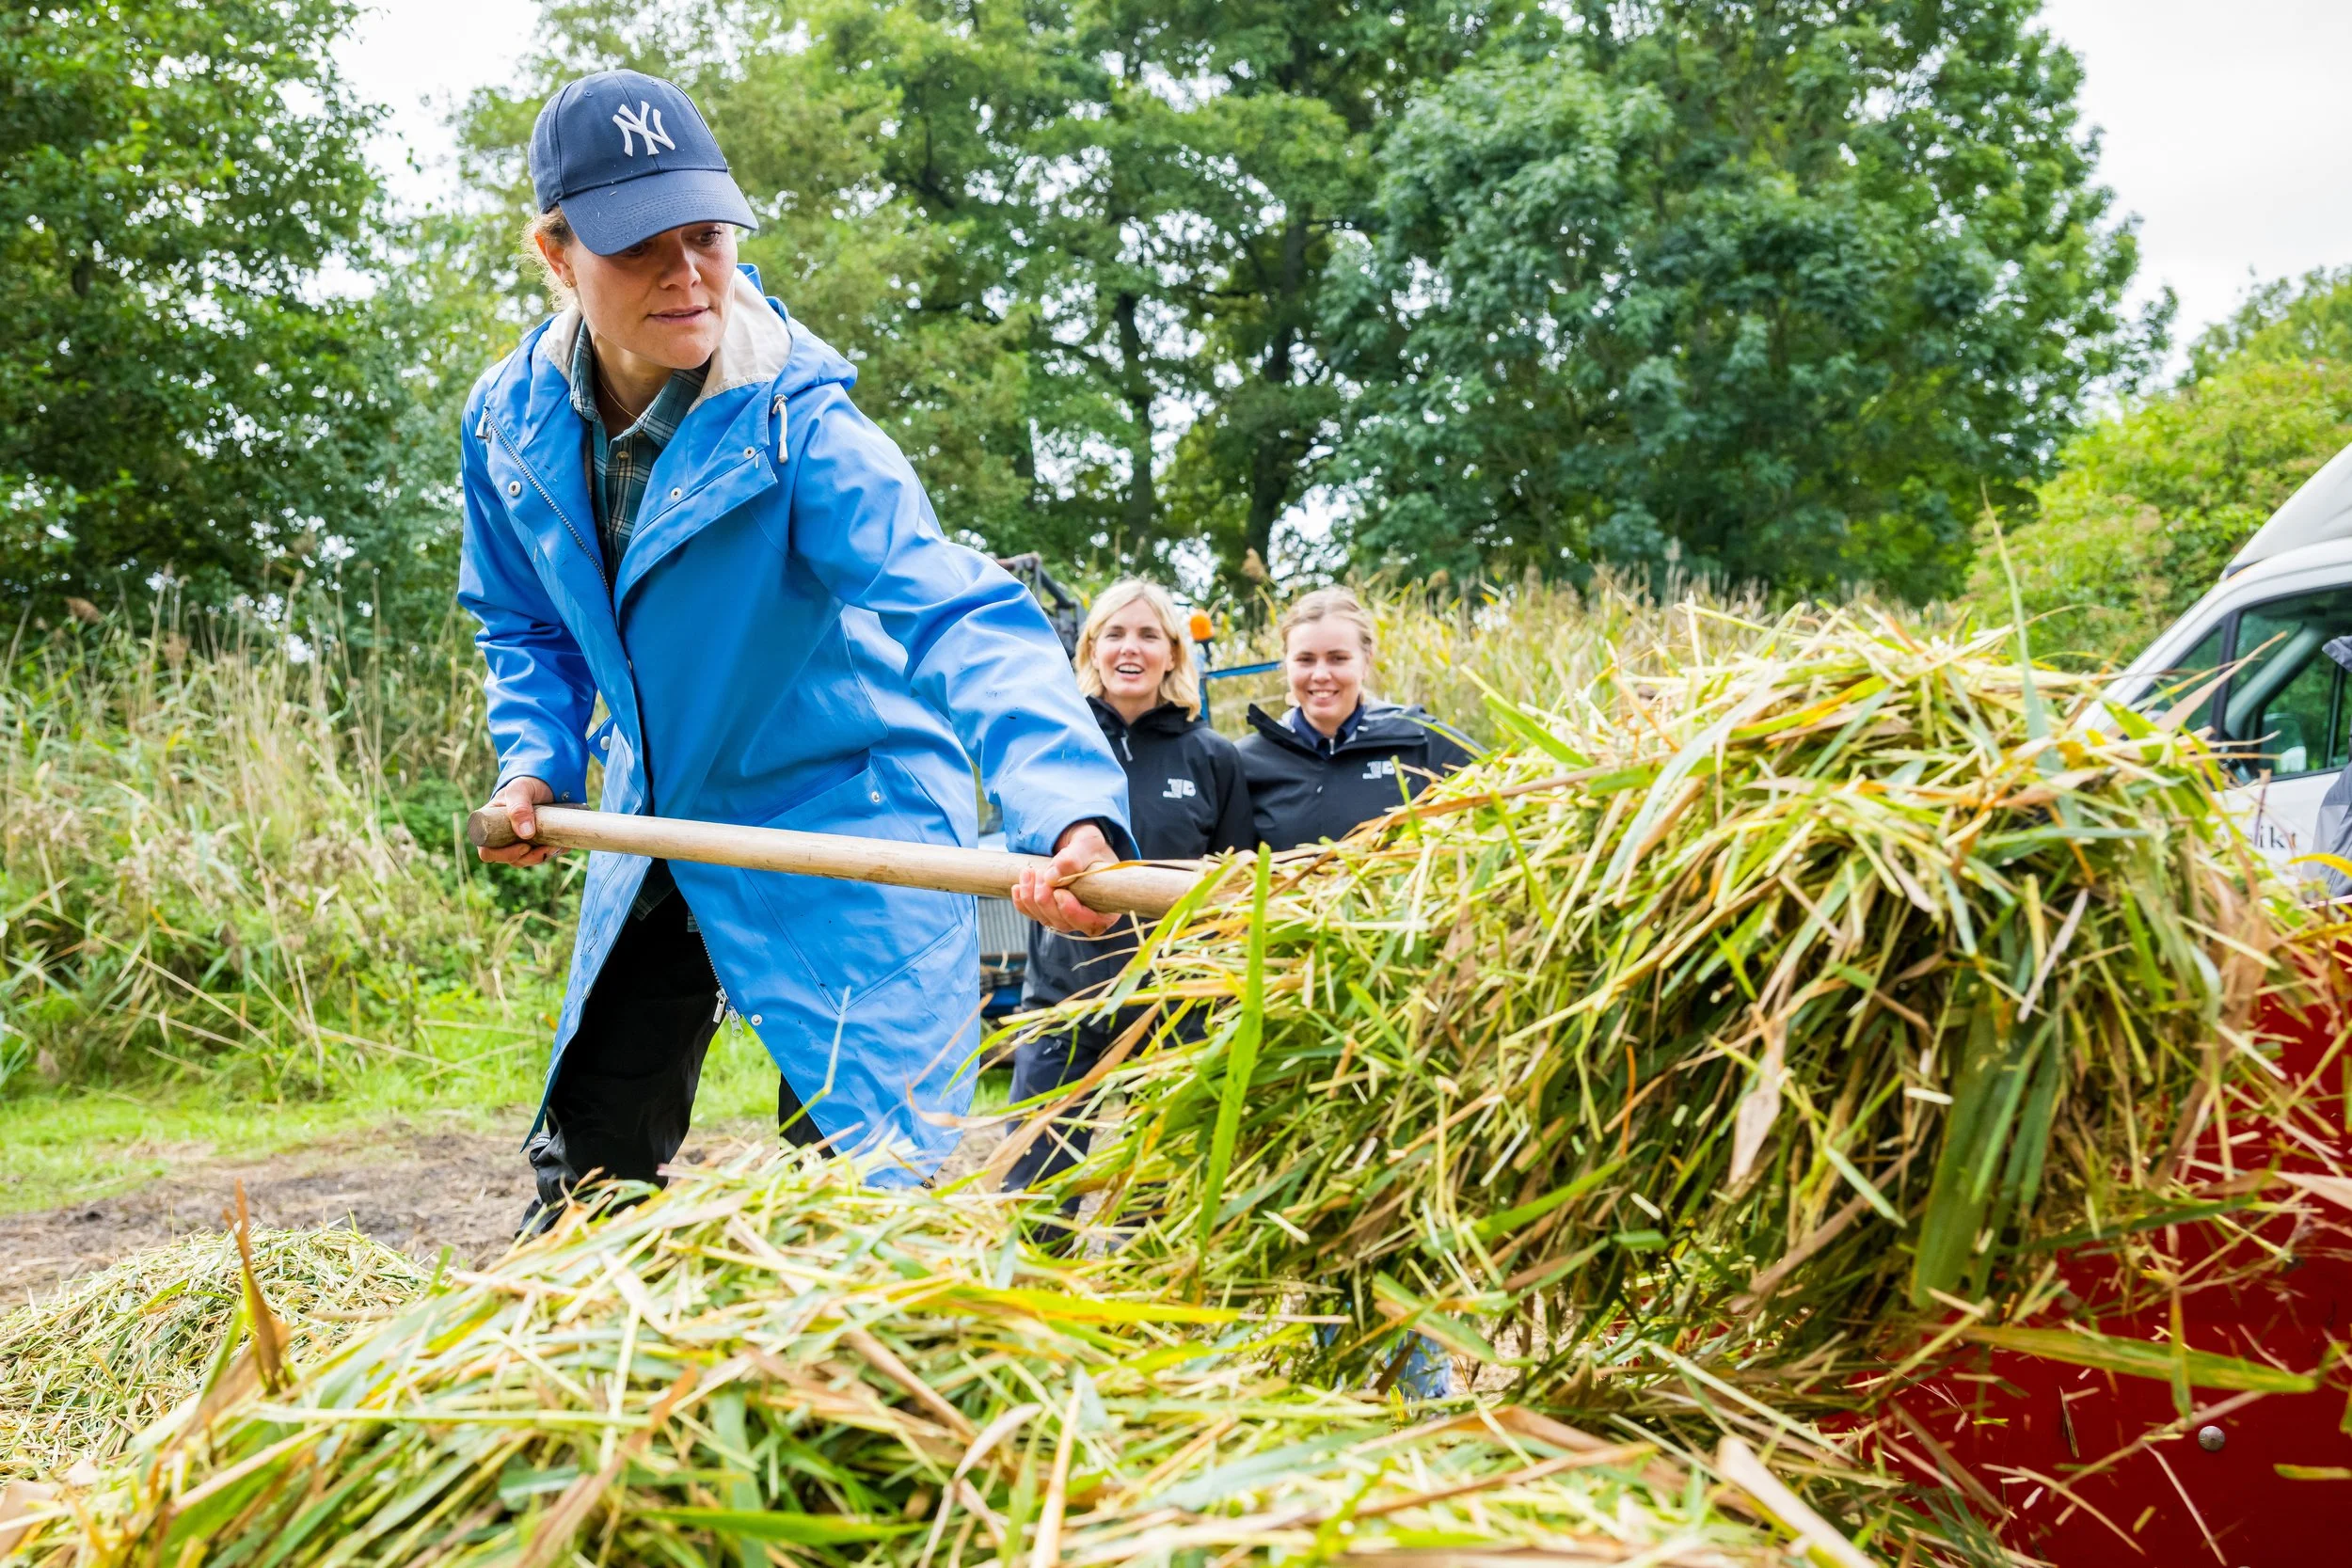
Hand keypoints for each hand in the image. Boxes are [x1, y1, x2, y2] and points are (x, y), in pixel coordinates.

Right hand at [477, 776, 560, 866]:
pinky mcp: (536, 842)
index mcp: (490, 826)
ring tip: (556, 845)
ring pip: (528, 859)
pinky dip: (553, 852)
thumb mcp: (520, 790)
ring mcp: (519, 841)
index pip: (487, 851)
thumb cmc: (526, 783)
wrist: (546, 782)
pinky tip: (562, 842)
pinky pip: (543, 854)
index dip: (503, 855)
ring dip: (543, 856)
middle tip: (546, 848)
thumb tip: (525, 834)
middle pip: (511, 859)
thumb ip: (519, 807)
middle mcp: (502, 837)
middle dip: (530, 858)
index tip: (524, 847)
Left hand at [1012, 821, 1118, 935]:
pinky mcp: (1049, 912)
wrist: (1074, 844)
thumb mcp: (1087, 843)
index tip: (1060, 893)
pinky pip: (1033, 915)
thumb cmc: (1089, 845)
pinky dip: (1022, 902)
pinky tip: (1018, 886)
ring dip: (1032, 898)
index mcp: (1107, 905)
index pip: (1092, 924)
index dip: (1073, 913)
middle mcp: (1087, 916)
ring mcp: (1066, 916)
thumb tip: (1052, 876)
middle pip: (1064, 923)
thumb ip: (1074, 857)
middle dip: (1046, 900)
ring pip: (1046, 920)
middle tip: (1040, 873)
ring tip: (1029, 871)